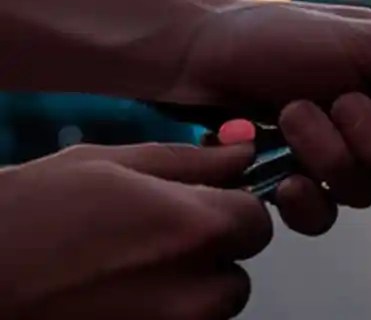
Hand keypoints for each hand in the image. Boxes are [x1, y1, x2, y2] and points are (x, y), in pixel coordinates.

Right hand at [0, 143, 270, 319]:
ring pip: (208, 308)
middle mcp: (195, 290)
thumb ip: (189, 161)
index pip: (257, 219)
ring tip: (119, 272)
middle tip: (147, 242)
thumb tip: (241, 154)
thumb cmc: (25, 217)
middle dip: (206, 256)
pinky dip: (155, 316)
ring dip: (183, 292)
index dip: (228, 209)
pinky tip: (108, 299)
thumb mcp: (107, 164)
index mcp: (196, 229)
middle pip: (236, 271)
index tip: (197, 205)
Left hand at [166, 0, 370, 234]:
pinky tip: (284, 175)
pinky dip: (304, 198)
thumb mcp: (364, 42)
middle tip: (339, 98)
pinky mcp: (303, 185)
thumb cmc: (280, 34)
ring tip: (291, 111)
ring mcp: (343, 159)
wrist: (198, 53)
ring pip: (369, 193)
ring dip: (327, 153)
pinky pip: (326, 218)